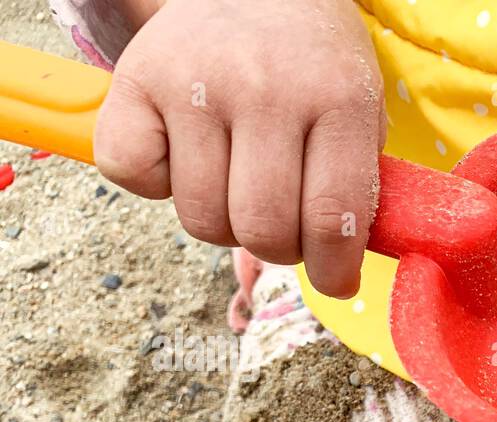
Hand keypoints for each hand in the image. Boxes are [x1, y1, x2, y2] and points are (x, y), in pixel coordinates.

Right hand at [94, 0, 385, 297]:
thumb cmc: (314, 62)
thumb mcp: (360, 110)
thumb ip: (358, 185)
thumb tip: (339, 267)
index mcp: (338, 100)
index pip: (332, 221)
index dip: (334, 271)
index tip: (335, 279)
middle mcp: (265, 90)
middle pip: (262, 228)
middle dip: (279, 248)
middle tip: (283, 225)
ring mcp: (195, 83)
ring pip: (201, 217)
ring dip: (223, 222)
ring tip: (238, 184)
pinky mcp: (136, 77)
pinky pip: (133, 175)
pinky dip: (156, 184)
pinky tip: (186, 156)